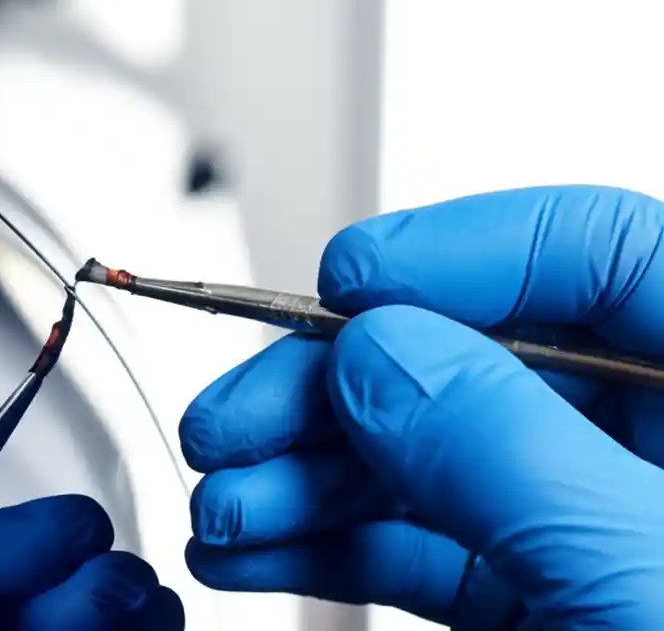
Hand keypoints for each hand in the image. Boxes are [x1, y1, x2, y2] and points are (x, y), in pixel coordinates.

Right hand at [179, 186, 663, 628]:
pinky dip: (330, 546)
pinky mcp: (539, 595)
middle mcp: (649, 450)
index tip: (342, 283)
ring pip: (428, 458)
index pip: (598, 251)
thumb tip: (376, 353)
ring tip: (224, 508)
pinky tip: (258, 550)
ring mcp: (587, 523)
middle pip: (472, 357)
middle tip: (236, 418)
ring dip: (302, 478)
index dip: (457, 249)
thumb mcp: (633, 574)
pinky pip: (424, 546)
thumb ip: (503, 447)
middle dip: (328, 390)